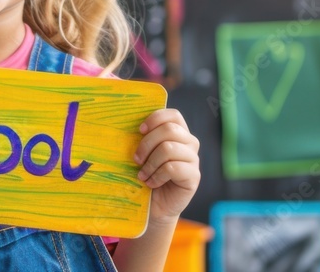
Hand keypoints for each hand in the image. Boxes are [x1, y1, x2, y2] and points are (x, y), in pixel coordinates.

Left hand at [133, 108, 199, 224]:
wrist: (153, 205)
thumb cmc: (146, 175)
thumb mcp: (143, 154)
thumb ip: (143, 139)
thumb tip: (126, 126)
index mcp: (178, 133)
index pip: (174, 115)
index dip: (156, 119)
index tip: (140, 130)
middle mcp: (190, 143)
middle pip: (170, 129)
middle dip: (147, 143)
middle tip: (136, 159)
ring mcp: (193, 159)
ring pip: (169, 148)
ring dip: (150, 163)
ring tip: (142, 175)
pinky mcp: (194, 176)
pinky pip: (173, 168)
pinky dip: (157, 176)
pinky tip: (151, 183)